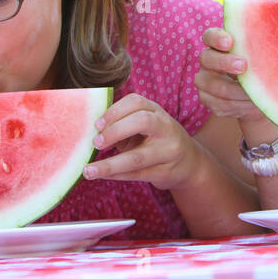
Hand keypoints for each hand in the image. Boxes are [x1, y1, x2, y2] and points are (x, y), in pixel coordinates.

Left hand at [83, 93, 201, 189]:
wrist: (189, 163)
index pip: (136, 102)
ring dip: (109, 165)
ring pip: (137, 157)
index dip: (114, 111)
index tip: (96, 125)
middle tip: (96, 143)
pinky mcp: (166, 172)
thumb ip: (124, 125)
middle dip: (114, 131)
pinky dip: (116, 175)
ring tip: (88, 171)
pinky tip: (103, 176)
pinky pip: (137, 175)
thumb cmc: (158, 141)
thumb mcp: (147, 126)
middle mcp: (166, 128)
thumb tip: (91, 133)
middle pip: (142, 122)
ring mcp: (169, 151)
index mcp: (158, 112)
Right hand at [194, 28, 274, 128]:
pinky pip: (222, 105)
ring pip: (217, 87)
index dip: (217, 38)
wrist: (254, 97)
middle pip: (207, 59)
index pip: (209, 36)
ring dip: (239, 91)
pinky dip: (240, 106)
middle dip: (225, 63)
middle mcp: (208, 61)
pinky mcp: (208, 101)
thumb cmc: (259, 68)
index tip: (230, 42)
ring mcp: (205, 82)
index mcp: (218, 45)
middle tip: (243, 66)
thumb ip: (260, 50)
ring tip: (258, 93)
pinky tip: (254, 105)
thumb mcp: (260, 58)